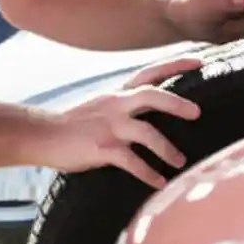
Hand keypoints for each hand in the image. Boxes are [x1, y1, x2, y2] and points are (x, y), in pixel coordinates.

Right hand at [36, 57, 204, 188]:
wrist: (43, 135)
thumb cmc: (75, 123)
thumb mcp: (102, 105)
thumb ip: (125, 105)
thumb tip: (152, 110)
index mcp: (118, 93)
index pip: (150, 72)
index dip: (175, 65)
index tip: (199, 61)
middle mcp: (116, 105)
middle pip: (151, 95)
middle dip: (177, 103)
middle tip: (198, 113)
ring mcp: (110, 126)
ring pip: (147, 132)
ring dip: (167, 149)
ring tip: (181, 162)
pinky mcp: (103, 148)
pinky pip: (132, 162)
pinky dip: (149, 174)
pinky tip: (160, 183)